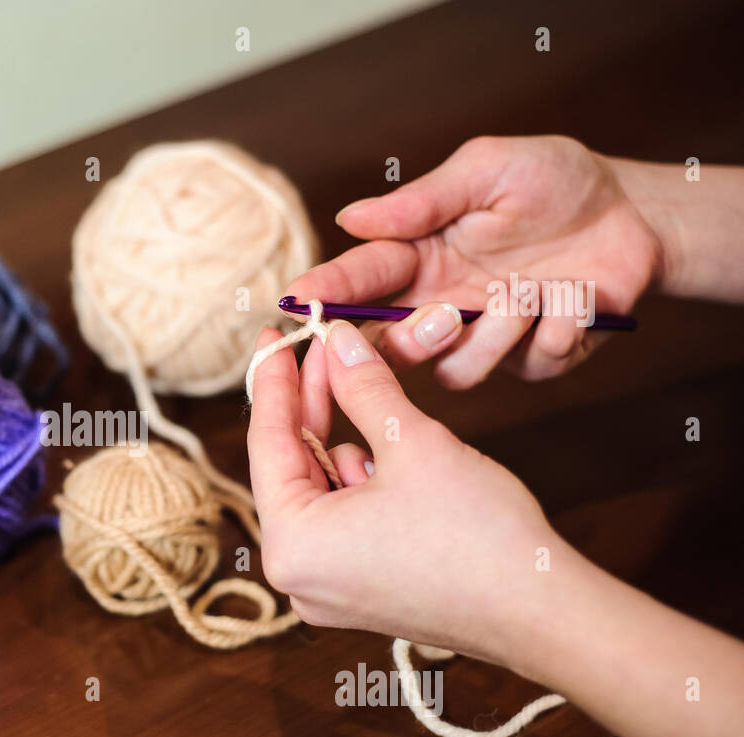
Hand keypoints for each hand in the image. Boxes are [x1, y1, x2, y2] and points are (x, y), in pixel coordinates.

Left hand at [247, 318, 561, 668]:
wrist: (543, 613)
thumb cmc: (478, 535)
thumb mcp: (412, 442)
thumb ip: (363, 388)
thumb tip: (337, 341)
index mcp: (290, 544)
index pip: (266, 443)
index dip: (273, 380)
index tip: (273, 333)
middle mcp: (295, 575)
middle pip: (289, 467)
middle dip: (311, 406)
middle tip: (323, 346)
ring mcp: (325, 589)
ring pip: (319, 490)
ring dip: (343, 442)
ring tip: (374, 405)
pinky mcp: (357, 592)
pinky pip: (342, 520)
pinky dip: (361, 482)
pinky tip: (395, 462)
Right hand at [285, 135, 663, 387]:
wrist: (634, 214)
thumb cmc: (555, 181)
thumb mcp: (487, 169)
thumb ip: (421, 200)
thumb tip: (349, 218)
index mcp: (419, 258)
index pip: (358, 283)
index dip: (324, 295)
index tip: (295, 304)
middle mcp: (439, 304)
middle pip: (389, 350)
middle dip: (412, 341)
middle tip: (449, 312)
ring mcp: (482, 337)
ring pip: (454, 373)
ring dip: (502, 331)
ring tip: (542, 285)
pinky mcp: (529, 360)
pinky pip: (525, 368)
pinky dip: (557, 328)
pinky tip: (577, 298)